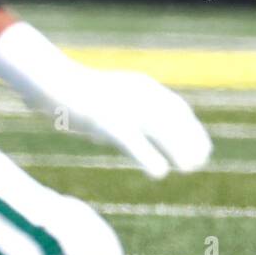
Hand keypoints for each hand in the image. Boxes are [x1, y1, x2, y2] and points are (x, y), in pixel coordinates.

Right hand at [61, 67, 211, 178]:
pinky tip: (160, 172)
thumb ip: (130, 109)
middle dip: (190, 139)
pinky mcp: (106, 122)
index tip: (204, 147)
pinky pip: (133, 141)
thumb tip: (147, 130)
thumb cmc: (79, 93)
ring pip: (158, 129)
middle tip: (201, 162)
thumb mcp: (112, 97)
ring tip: (190, 168)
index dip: (192, 128)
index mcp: (140, 85)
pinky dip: (149, 156)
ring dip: (178, 148)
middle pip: (172, 118)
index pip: (176, 107)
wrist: (51, 82)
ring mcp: (122, 106)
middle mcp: (136, 93)